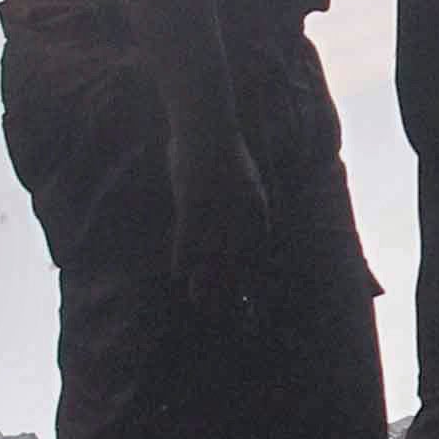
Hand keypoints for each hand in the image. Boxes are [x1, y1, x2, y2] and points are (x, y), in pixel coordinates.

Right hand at [168, 128, 277, 312]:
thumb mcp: (245, 179)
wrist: (209, 122)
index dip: (258, 280)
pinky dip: (183, 254)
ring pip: (212, 251)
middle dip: (234, 290)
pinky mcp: (193, 199)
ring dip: (206, 279)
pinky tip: (178, 273)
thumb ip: (246, 204)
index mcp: (257, 208)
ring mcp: (216, 207)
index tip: (257, 304)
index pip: (260, 252)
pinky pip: (188, 233)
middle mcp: (241, 212)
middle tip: (230, 316)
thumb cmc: (223, 149)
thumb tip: (249, 224)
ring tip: (199, 302)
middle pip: (238, 259)